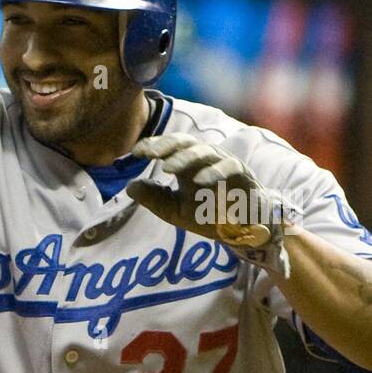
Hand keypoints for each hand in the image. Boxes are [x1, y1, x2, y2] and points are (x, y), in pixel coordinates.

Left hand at [127, 133, 293, 275]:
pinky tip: (200, 180)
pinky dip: (215, 171)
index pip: (169, 147)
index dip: (153, 146)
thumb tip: (129, 186)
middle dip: (166, 145)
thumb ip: (154, 198)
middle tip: (149, 153)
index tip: (135, 152)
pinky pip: (230, 166)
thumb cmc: (210, 215)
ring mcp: (224, 164)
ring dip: (186, 157)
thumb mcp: (174, 211)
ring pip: (206, 151)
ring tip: (167, 167)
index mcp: (188, 164)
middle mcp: (205, 159)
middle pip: (185, 142)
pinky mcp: (243, 175)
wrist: (243, 230)